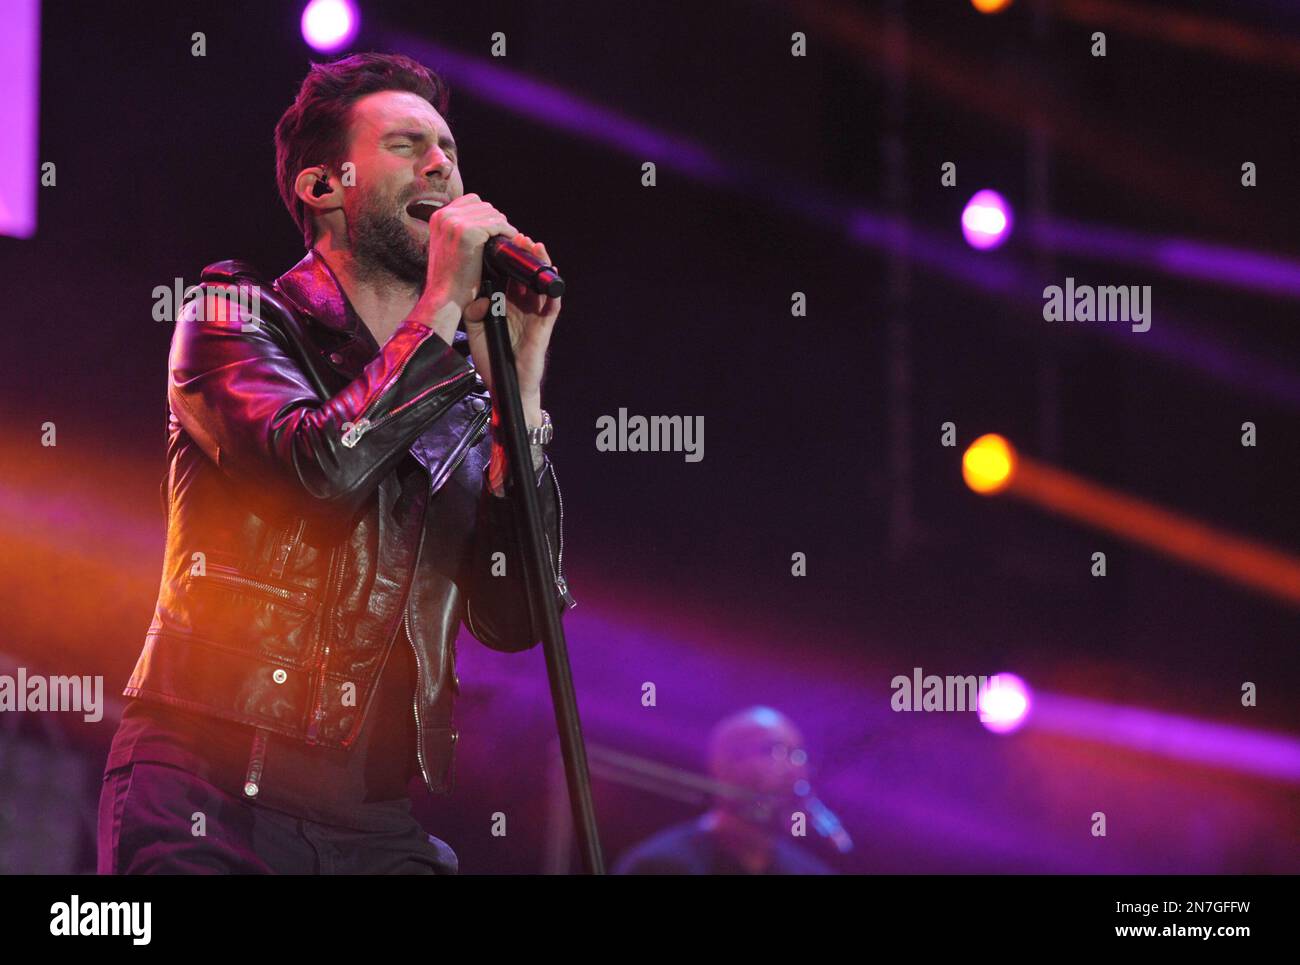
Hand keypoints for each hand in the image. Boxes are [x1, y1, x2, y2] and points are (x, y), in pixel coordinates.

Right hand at [410, 193, 517, 340]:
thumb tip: (481, 221)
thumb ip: (458, 230)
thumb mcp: (447, 246)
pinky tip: (509, 243)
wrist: (445, 297)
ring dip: (503, 227)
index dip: (485, 215)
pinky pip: (498, 225)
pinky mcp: (469, 232)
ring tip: (506, 242)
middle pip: (483, 206)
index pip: (471, 201)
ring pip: (493, 214)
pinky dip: (507, 233)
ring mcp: (456, 222)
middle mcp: (445, 215)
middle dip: (495, 220)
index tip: (493, 230)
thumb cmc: (449, 277)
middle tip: (503, 238)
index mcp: (439, 216)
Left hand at [464, 233, 560, 415]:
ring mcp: (534, 315)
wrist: (505, 385)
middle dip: (524, 255)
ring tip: (535, 246)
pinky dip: (553, 291)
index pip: (508, 276)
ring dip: (540, 265)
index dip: (507, 259)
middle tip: (520, 237)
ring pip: (540, 285)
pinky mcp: (544, 327)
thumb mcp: (477, 331)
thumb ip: (476, 313)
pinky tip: (551, 277)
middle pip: (525, 275)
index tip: (500, 241)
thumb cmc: (492, 359)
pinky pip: (552, 306)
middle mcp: (522, 306)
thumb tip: (481, 297)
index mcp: (505, 304)